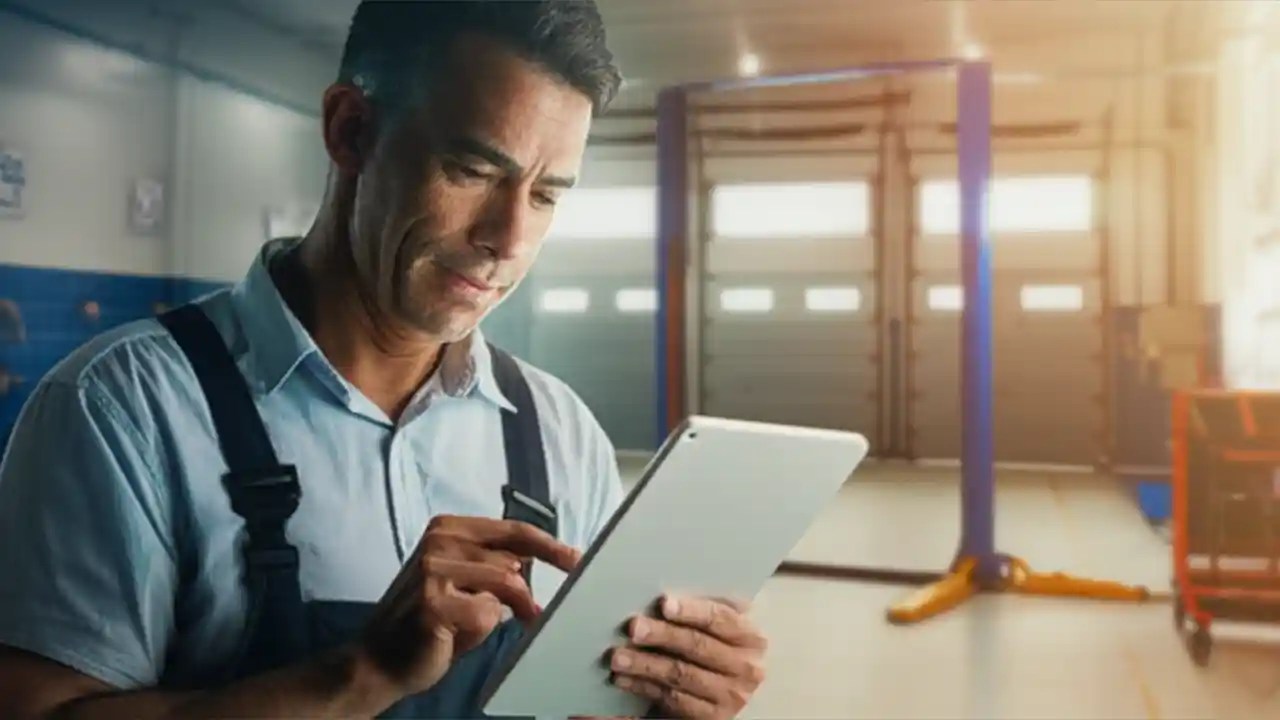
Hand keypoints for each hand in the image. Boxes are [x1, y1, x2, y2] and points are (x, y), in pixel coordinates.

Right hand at [355, 515, 581, 700]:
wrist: (378, 660)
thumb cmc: (428, 622)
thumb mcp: (462, 580)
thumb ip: (494, 564)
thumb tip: (543, 559)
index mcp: (447, 527)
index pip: (513, 529)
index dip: (549, 545)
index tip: (576, 560)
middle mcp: (438, 540)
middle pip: (513, 561)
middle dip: (524, 593)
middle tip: (525, 615)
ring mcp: (433, 569)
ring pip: (505, 585)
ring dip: (503, 613)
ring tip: (475, 627)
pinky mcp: (434, 602)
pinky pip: (487, 614)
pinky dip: (481, 631)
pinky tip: (455, 637)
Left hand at [609, 595, 767, 718]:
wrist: (715, 693)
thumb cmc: (710, 649)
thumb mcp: (717, 629)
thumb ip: (702, 612)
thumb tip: (664, 596)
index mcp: (750, 637)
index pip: (721, 619)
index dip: (692, 611)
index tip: (664, 604)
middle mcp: (747, 668)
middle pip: (698, 646)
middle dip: (663, 635)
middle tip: (633, 627)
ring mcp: (731, 697)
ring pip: (681, 675)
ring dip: (645, 664)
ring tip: (618, 656)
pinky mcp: (711, 719)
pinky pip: (671, 699)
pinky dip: (643, 687)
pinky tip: (623, 678)